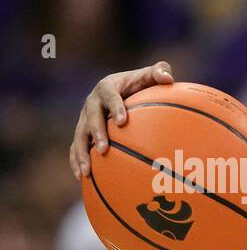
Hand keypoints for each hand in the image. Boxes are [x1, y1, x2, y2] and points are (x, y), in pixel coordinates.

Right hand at [69, 60, 174, 178]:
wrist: (122, 90)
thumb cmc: (140, 85)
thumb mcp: (149, 76)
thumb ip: (159, 72)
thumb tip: (167, 77)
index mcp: (108, 87)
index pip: (110, 95)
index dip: (115, 107)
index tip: (123, 121)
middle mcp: (93, 102)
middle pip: (90, 116)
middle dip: (96, 132)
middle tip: (104, 149)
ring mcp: (85, 117)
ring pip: (79, 135)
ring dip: (81, 152)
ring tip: (86, 171)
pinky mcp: (83, 131)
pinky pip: (76, 146)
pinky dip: (76, 160)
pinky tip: (81, 177)